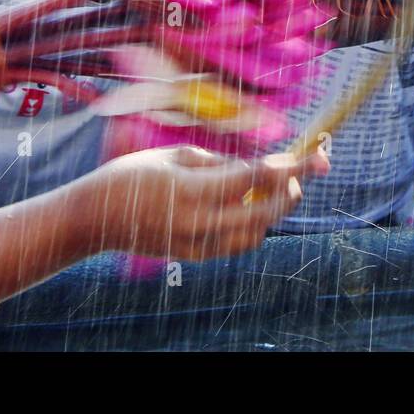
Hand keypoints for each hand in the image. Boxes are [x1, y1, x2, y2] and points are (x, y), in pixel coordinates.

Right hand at [77, 146, 328, 260]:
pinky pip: (238, 243)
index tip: (318, 156)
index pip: (259, 177)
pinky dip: (252, 224)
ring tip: (269, 187)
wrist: (96, 220)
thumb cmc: (131, 176)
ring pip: (257, 232)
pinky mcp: (196, 256)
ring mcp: (200, 244)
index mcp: (196, 191)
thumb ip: (219, 161)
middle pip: (267, 211)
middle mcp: (203, 223)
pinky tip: (246, 205)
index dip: (293, 166)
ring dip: (271, 210)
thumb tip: (254, 166)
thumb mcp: (175, 156)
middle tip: (298, 173)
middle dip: (290, 191)